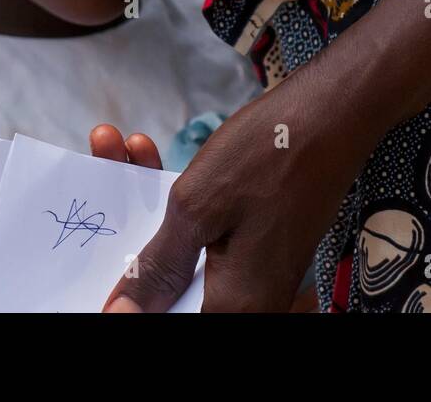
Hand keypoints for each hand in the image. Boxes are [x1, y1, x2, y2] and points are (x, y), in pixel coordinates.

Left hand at [101, 76, 366, 311]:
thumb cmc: (270, 153)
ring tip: (115, 147)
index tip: (97, 273)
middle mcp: (247, 299)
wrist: (337, 110)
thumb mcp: (198, 207)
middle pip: (169, 290)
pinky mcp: (258, 240)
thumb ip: (157, 265)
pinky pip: (203, 232)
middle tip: (92, 193)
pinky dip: (175, 197)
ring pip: (181, 253)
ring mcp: (255, 269)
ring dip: (144, 204)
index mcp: (233, 305)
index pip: (165, 320)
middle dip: (125, 240)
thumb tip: (120, 314)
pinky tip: (147, 152)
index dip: (127, 303)